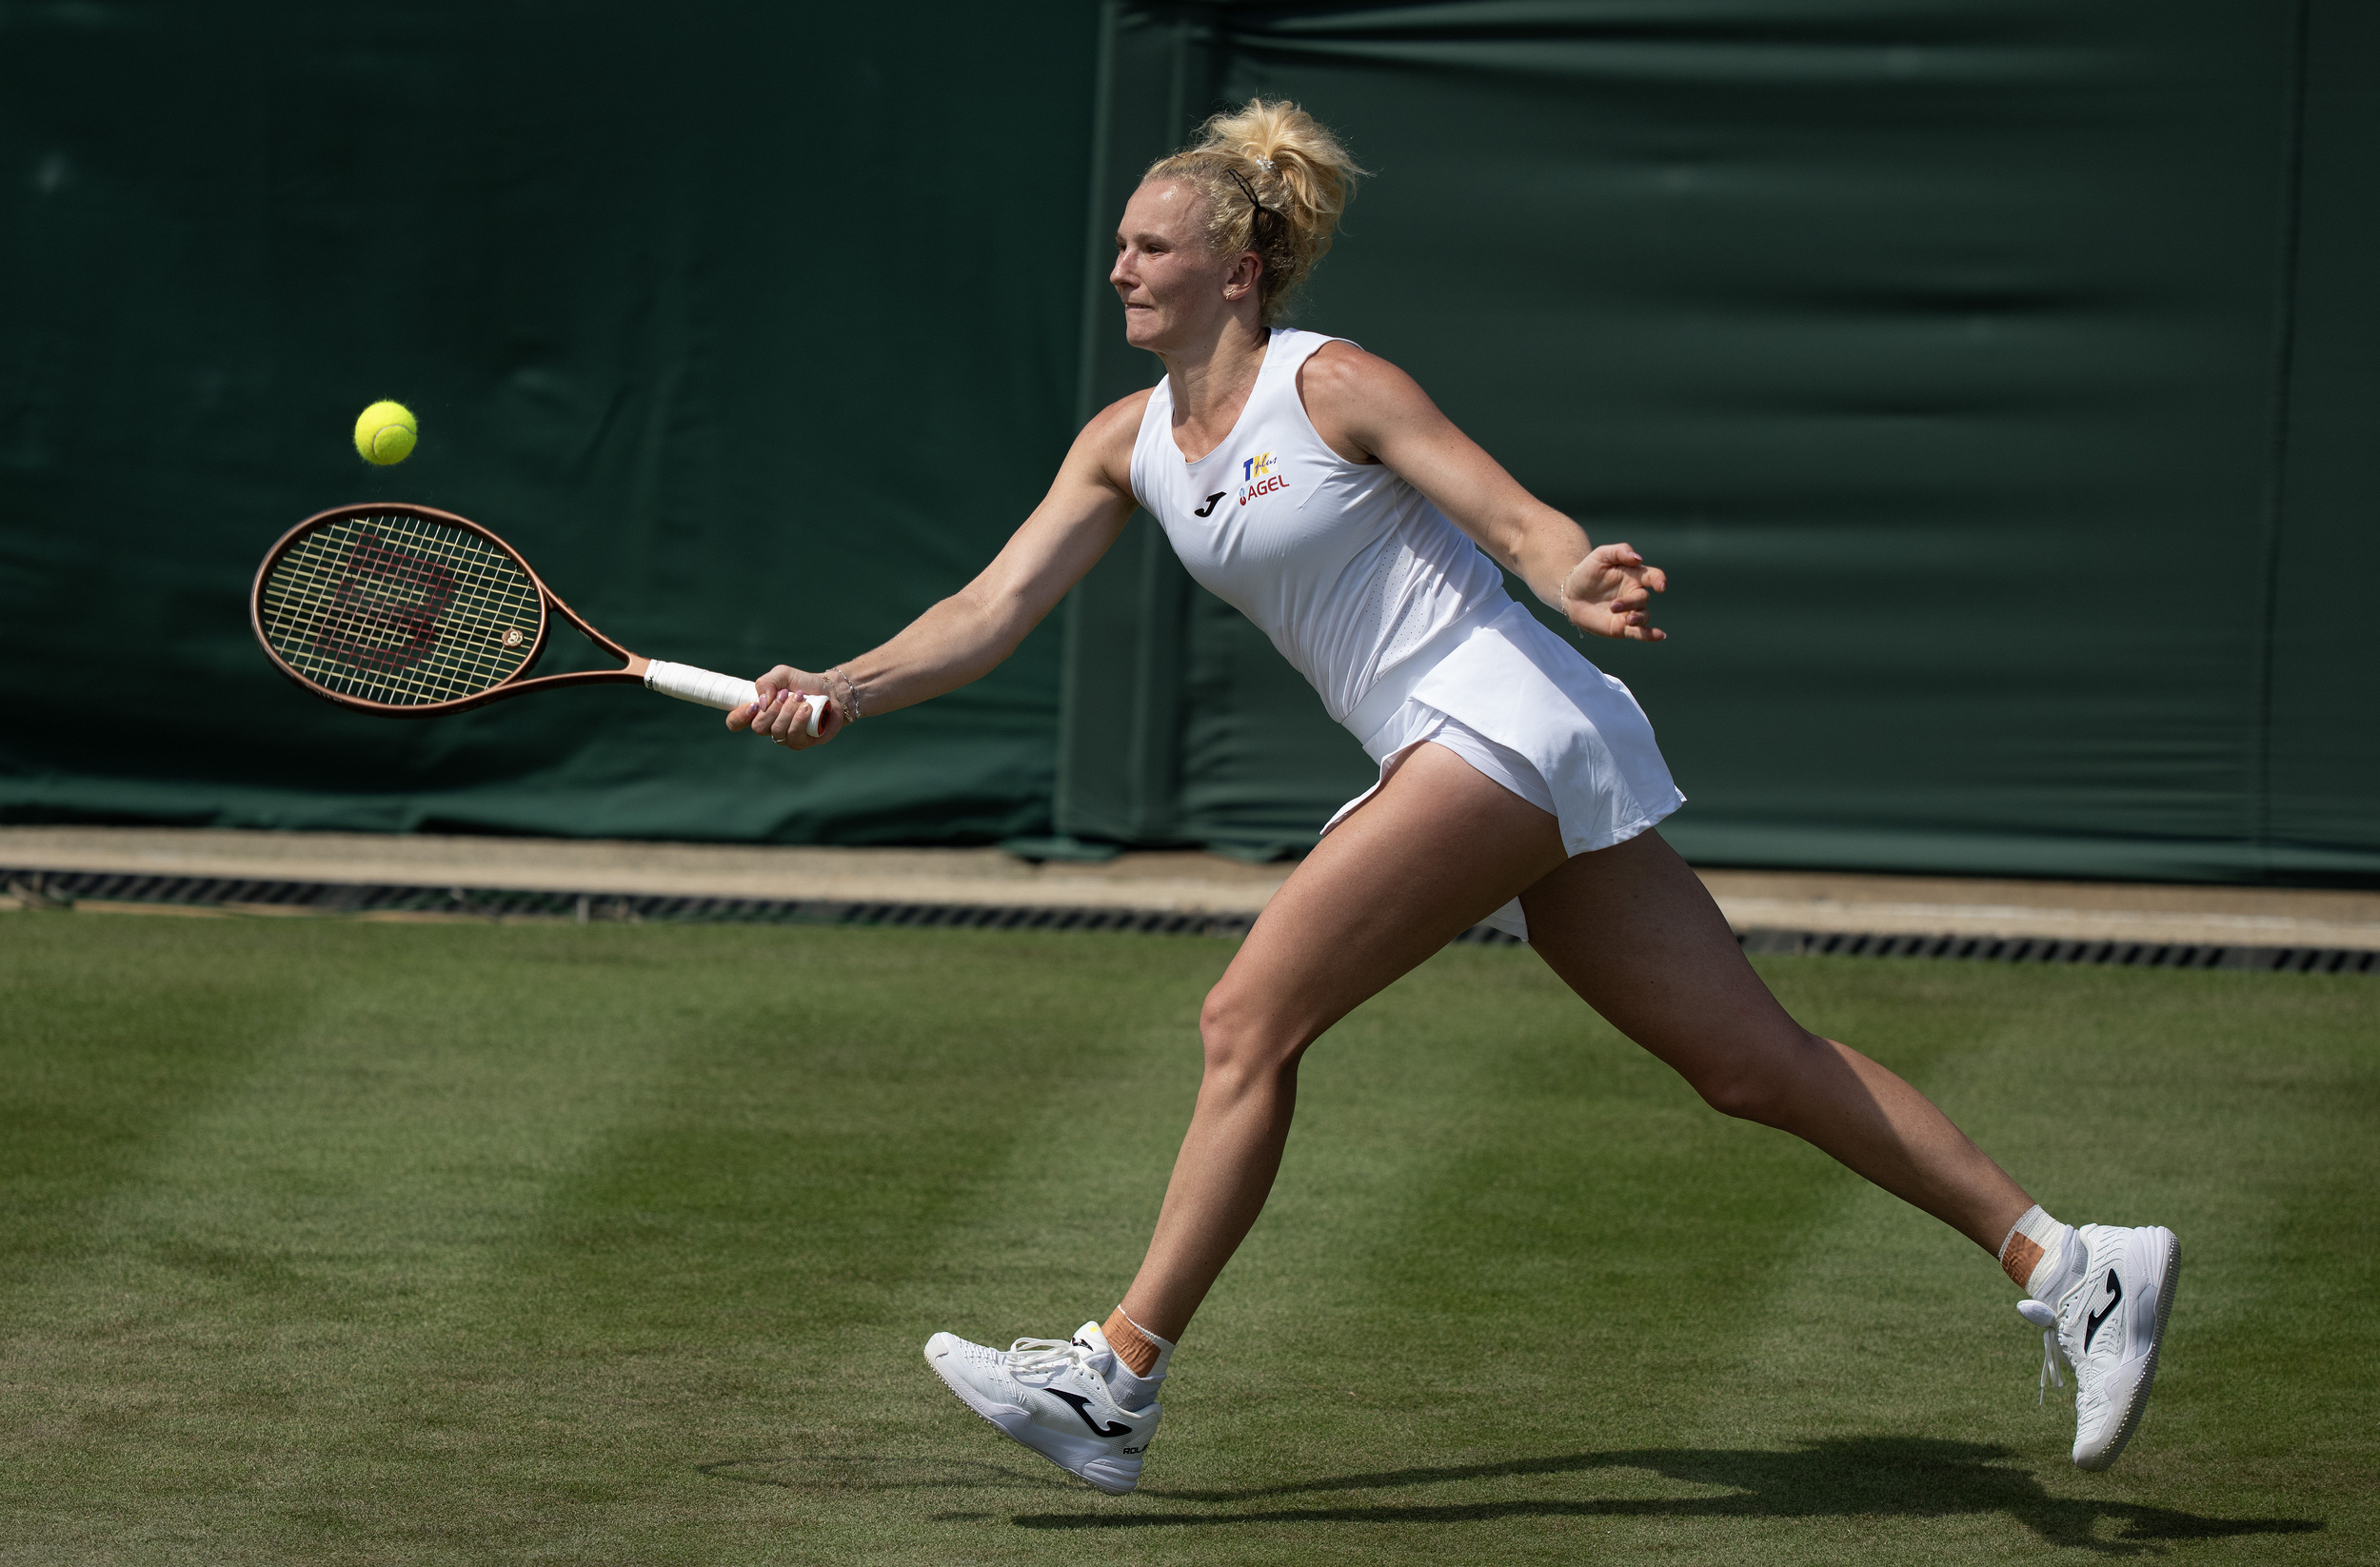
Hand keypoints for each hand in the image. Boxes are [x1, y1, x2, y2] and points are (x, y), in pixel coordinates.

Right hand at [723, 665, 846, 749]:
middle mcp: (768, 726)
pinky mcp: (800, 742)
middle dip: (773, 709)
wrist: (830, 691)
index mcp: (758, 711)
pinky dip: (799, 718)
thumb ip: (765, 683)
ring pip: (777, 730)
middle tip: (786, 694)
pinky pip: (793, 735)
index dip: (739, 717)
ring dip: (789, 711)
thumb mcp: (781, 674)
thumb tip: (761, 703)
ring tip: (800, 697)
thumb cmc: (802, 683)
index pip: (735, 722)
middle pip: (758, 727)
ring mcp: (783, 737)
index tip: (753, 705)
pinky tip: (807, 708)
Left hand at [1560, 543, 1666, 641]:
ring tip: (1628, 620)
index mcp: (1634, 575)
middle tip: (1614, 606)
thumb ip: (1620, 551)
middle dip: (1631, 603)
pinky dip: (1651, 635)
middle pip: (1643, 599)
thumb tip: (1638, 558)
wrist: (1570, 593)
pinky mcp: (1621, 627)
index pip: (1653, 576)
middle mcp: (1634, 594)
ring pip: (1644, 616)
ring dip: (1639, 619)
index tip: (1660, 586)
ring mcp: (1629, 612)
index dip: (1659, 580)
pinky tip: (1660, 636)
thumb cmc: (1588, 571)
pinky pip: (1640, 633)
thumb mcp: (1601, 555)